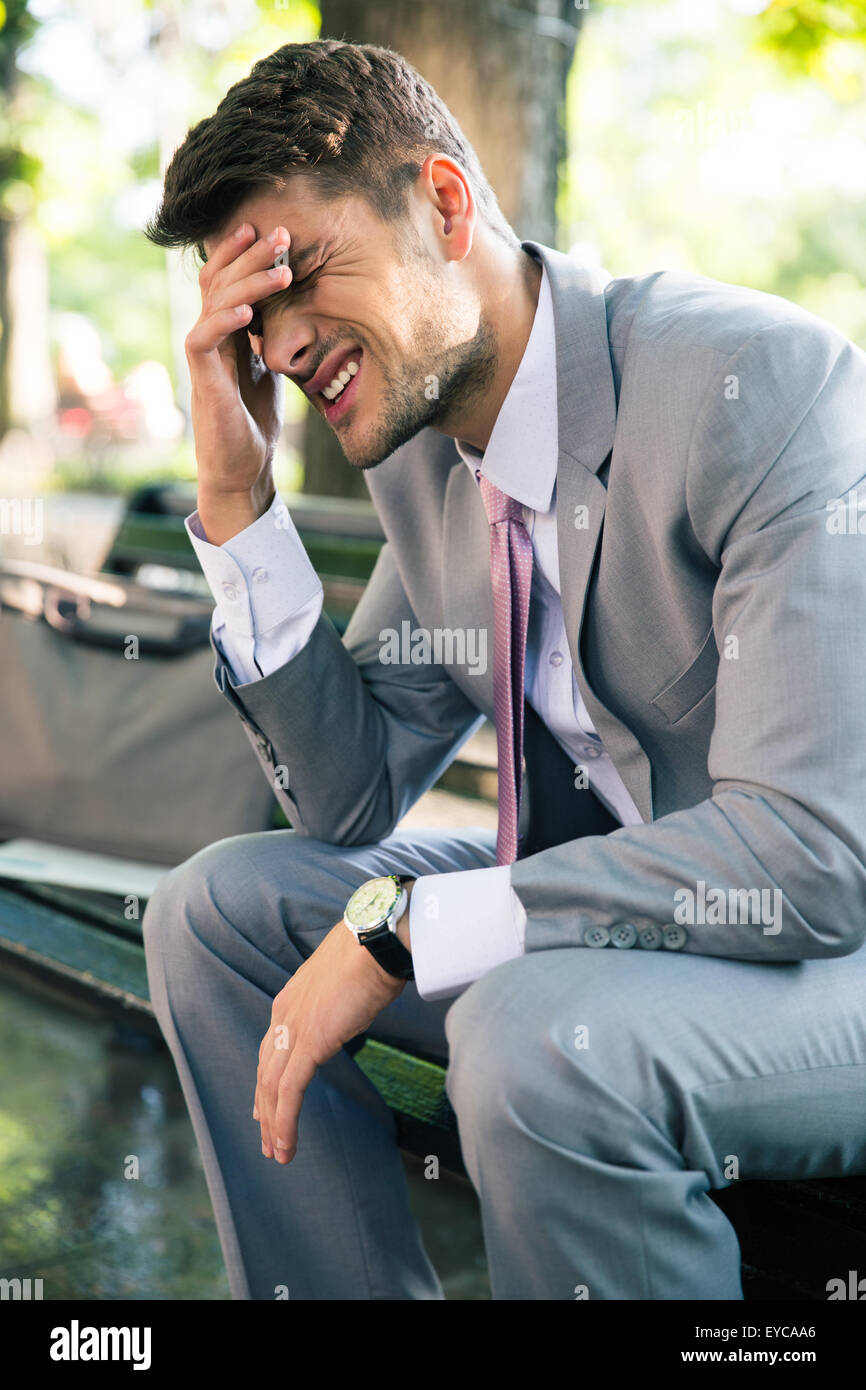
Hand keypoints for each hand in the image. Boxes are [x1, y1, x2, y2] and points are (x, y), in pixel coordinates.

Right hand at [185, 222, 293, 543]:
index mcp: (226, 332)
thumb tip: (294, 308)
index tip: (272, 231)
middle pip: (219, 281)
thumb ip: (270, 337)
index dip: (243, 253)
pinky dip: (224, 322)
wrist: (243, 469)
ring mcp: (204, 357)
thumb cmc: (254, 422)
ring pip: (214, 304)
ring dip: (248, 284)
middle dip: (249, 255)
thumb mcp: (269, 369)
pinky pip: (202, 339)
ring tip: (280, 270)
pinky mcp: (202, 379)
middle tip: (280, 233)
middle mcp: (210, 338)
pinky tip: (248, 313)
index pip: (226, 280)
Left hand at [254, 915, 408, 1163]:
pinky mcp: (309, 1043)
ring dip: (273, 1125)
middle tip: (268, 1140)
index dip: (266, 1080)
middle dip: (265, 1109)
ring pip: (271, 1088)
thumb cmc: (372, 951)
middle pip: (264, 1071)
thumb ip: (340, 997)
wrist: (377, 939)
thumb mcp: (347, 979)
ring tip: (278, 1153)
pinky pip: (289, 1093)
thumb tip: (352, 1003)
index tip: (266, 1105)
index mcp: (291, 998)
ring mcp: (293, 1029)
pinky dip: (285, 1123)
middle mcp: (284, 1015)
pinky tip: (287, 1146)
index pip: (271, 1048)